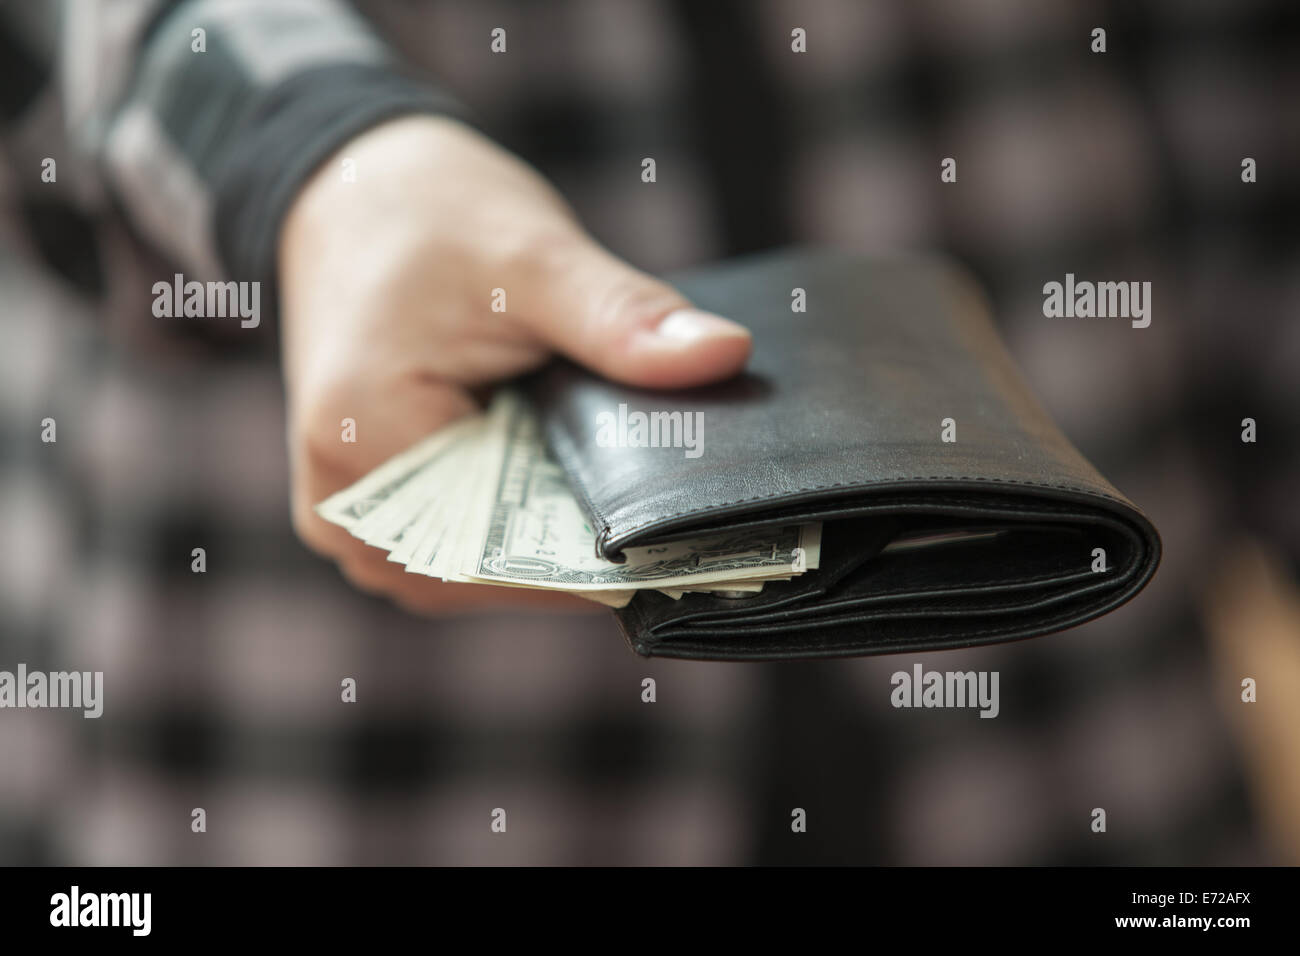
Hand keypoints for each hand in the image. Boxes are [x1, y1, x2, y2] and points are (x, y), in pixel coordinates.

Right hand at [278, 115, 750, 613]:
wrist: (353, 190)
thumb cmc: (427, 214)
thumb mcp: (534, 255)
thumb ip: (623, 318)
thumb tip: (724, 354)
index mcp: (363, 442)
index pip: (503, 554)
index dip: (600, 552)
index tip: (685, 538)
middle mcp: (342, 503)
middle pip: (493, 569)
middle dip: (580, 538)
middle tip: (664, 501)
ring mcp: (353, 515)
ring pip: (482, 566)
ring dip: (550, 530)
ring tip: (611, 477)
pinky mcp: (376, 507)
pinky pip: (464, 544)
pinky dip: (520, 516)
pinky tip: (564, 474)